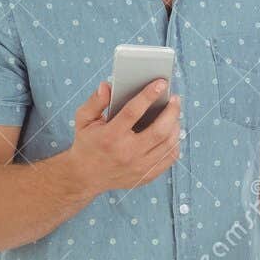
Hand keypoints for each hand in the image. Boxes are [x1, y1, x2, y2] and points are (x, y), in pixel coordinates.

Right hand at [66, 80, 181, 194]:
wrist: (85, 177)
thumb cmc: (87, 143)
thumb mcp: (83, 120)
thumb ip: (95, 102)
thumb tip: (107, 86)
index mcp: (110, 136)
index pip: (132, 112)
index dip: (148, 95)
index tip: (161, 83)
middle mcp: (126, 152)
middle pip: (159, 130)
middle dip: (172, 111)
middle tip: (175, 98)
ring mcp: (139, 166)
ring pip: (168, 144)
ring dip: (176, 125)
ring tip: (175, 113)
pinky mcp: (147, 175)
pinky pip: (170, 158)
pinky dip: (175, 143)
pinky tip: (173, 131)